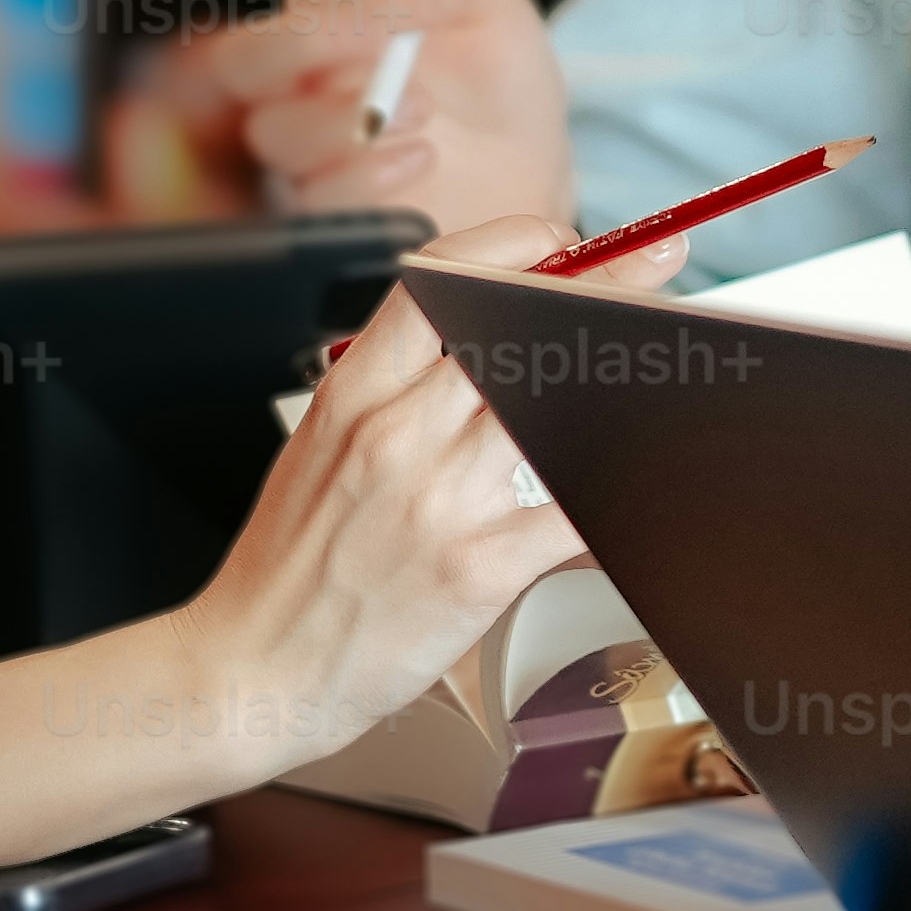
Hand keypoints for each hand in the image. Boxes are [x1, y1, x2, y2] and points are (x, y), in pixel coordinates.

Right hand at [152, 209, 682, 779]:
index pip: (440, 279)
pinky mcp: (477, 566)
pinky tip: (638, 484)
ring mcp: (438, 498)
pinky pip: (574, 511)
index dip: (516, 244)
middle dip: (605, 287)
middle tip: (657, 268)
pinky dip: (616, 493)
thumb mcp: (318, 451)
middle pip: (521, 329)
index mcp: (352, 394)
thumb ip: (390, 395)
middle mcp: (396, 434)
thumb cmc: (287, 572)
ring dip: (618, 382)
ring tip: (660, 366)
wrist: (250, 672)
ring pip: (557, 406)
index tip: (562, 239)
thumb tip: (475, 349)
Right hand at [201, 0, 570, 236]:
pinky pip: (316, 199)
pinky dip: (366, 172)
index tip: (439, 2)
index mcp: (333, 33)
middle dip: (309, 42)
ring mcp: (313, 160)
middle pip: (245, 62)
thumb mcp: (492, 8)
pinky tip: (424, 155)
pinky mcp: (336, 219)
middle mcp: (305, 92)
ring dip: (348, 114)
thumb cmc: (499, 91)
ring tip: (425, 107)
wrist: (533, 180)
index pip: (303, 1)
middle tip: (388, 43)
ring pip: (276, 132)